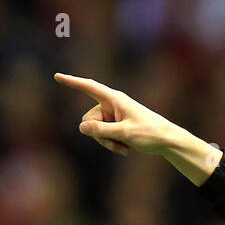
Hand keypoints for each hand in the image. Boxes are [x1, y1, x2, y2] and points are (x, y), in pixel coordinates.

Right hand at [54, 73, 220, 183]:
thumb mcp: (125, 133)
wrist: (168, 141)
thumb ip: (101, 130)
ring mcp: (113, 116)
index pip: (89, 87)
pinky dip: (112, 144)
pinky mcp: (116, 126)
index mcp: (114, 99)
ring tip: (124, 146)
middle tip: (117, 142)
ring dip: (107, 142)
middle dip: (98, 134)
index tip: (56, 76)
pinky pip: (104, 136)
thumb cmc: (150, 133)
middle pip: (89, 119)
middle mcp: (112, 105)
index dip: (72, 82)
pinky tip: (126, 149)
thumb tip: (81, 127)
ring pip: (95, 131)